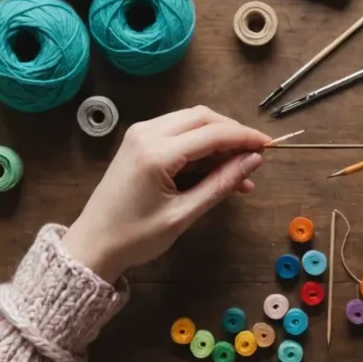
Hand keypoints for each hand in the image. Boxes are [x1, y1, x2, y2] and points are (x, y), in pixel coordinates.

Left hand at [63, 107, 269, 281]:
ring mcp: (140, 134)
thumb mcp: (183, 215)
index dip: (245, 138)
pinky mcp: (138, 141)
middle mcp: (147, 134)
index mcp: (157, 153)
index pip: (213, 133)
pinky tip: (216, 170)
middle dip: (233, 133)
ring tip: (239, 172)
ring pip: (191, 121)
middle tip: (256, 156)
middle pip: (203, 117)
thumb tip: (253, 161)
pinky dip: (201, 145)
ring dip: (218, 139)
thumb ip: (220, 184)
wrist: (93, 244)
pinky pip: (178, 132)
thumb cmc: (135, 237)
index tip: (269, 146)